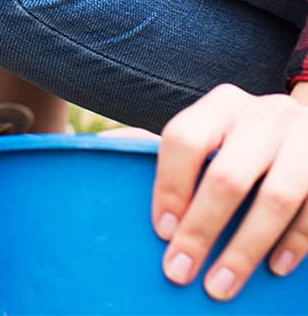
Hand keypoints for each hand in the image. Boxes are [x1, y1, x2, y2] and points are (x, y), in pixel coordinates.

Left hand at [153, 82, 307, 299]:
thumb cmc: (246, 141)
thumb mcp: (214, 133)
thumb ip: (173, 151)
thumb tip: (103, 151)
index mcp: (223, 104)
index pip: (185, 139)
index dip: (169, 186)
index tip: (160, 231)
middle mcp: (265, 115)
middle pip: (227, 176)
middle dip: (201, 229)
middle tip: (179, 271)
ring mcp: (305, 140)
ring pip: (275, 199)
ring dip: (245, 249)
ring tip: (219, 285)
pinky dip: (294, 244)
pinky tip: (274, 268)